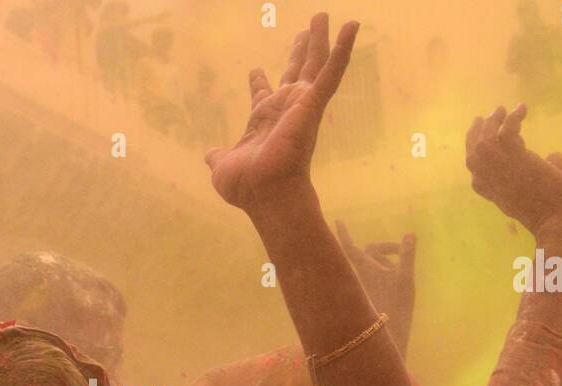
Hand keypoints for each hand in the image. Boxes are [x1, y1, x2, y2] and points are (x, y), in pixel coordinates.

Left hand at [205, 14, 358, 211]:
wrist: (264, 193)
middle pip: (294, 72)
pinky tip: (352, 25)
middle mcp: (285, 110)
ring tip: (321, 15)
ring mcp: (301, 105)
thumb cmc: (246, 187)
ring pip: (315, 64)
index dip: (258, 84)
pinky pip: (332, 71)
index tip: (254, 71)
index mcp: (263, 122)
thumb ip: (218, 156)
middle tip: (305, 29)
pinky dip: (344, 48)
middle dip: (299, 51)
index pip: (262, 97)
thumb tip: (209, 154)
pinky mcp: (313, 103)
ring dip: (321, 39)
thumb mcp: (222, 165)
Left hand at [334, 221, 415, 336]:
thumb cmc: (395, 305)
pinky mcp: (367, 296)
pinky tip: (397, 281)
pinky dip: (383, 272)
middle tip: (402, 250)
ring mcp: (363, 287)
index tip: (337, 221)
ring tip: (402, 268)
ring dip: (385, 260)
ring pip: (371, 266)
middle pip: (367, 253)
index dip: (344, 233)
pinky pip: (373, 277)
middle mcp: (359, 276)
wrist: (388, 335)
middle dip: (383, 248)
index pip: (351, 246)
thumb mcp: (405, 278)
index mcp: (364, 269)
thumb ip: (407, 255)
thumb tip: (410, 234)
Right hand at [465, 104, 561, 234]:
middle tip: (484, 117)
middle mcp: (488, 180)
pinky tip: (522, 108)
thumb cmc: (552, 211)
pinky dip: (514, 117)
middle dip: (475, 133)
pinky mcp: (515, 157)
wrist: (558, 219)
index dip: (477, 153)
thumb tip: (555, 156)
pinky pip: (507, 130)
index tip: (489, 139)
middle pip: (472, 152)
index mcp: (490, 192)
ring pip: (485, 138)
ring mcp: (499, 168)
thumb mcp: (540, 191)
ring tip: (501, 109)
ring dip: (492, 121)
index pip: (474, 170)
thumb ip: (543, 172)